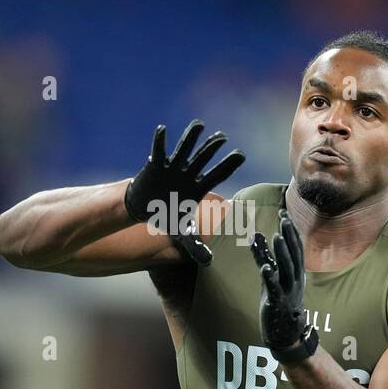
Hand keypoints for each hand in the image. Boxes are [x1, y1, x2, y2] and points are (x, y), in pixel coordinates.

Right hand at [124, 119, 244, 265]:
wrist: (145, 207)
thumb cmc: (167, 215)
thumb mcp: (182, 232)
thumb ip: (195, 246)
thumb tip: (209, 262)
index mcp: (198, 187)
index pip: (217, 174)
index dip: (229, 165)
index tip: (242, 155)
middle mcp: (188, 173)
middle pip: (203, 159)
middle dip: (212, 148)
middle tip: (223, 138)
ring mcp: (173, 167)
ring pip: (184, 150)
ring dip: (191, 138)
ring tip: (199, 125)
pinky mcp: (156, 164)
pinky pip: (159, 150)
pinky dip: (160, 141)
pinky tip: (162, 130)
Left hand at [249, 210, 317, 362]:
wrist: (287, 333)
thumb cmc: (279, 301)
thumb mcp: (273, 276)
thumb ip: (265, 257)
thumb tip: (256, 236)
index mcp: (296, 272)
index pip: (295, 248)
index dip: (291, 231)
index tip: (284, 213)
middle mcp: (294, 280)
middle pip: (293, 255)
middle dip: (289, 236)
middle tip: (284, 218)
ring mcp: (287, 291)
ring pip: (286, 269)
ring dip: (282, 253)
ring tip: (276, 236)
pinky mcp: (277, 303)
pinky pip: (274, 289)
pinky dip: (271, 278)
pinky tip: (266, 268)